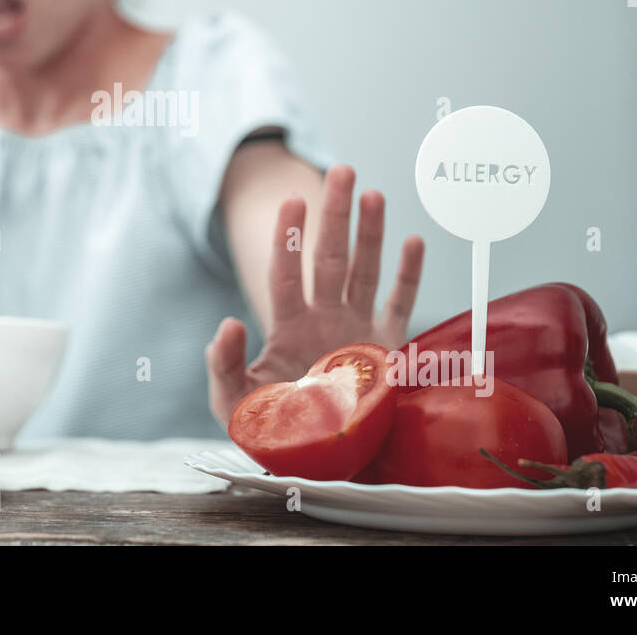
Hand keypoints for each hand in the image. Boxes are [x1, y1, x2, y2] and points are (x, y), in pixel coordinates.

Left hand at [205, 165, 424, 426]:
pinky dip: (409, 275)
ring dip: (370, 233)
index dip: (290, 237)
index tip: (292, 201)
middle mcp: (325, 320)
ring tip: (372, 193)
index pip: (288, 272)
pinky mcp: (388, 351)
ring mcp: (358, 330)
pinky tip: (413, 240)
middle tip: (342, 172)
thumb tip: (226, 324)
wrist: (320, 465)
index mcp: (289, 327)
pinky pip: (400, 305)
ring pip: (365, 270)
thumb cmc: (275, 433)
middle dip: (335, 215)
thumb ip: (223, 365)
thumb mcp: (235, 403)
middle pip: (330, 257)